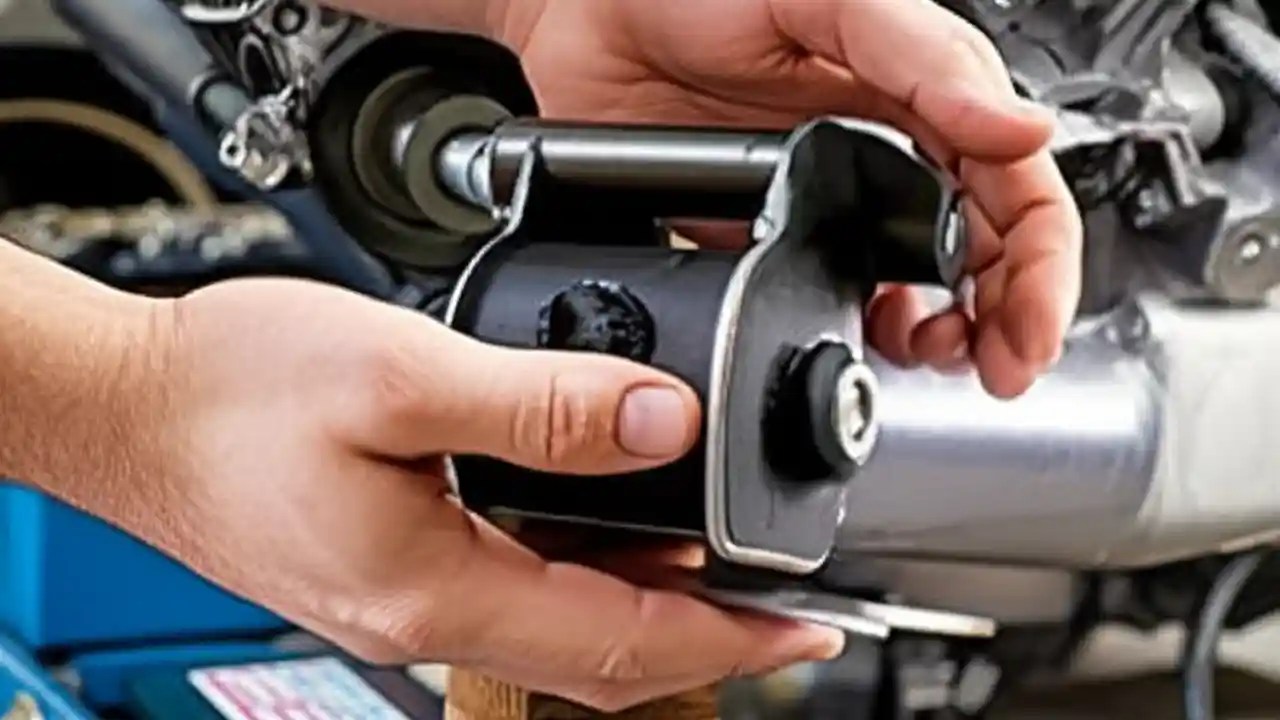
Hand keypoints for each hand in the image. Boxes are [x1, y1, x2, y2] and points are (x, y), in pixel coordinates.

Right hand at [96, 279, 840, 711]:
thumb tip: (660, 423)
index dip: (733, 641)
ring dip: (653, 606)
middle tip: (785, 605)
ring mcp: (408, 601)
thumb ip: (541, 404)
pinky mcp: (394, 570)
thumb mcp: (398, 374)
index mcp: (438, 587)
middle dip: (711, 638)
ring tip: (722, 564)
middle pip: (606, 656)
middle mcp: (428, 616)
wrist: (132, 408)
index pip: (625, 642)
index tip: (810, 631)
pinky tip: (614, 533)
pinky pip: (520, 593)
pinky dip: (587, 576)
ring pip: (566, 627)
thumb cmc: (231, 394)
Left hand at [476, 0, 1081, 397]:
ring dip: (950, 331)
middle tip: (999, 366)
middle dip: (1009, 314)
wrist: (585, 17)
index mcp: (923, 88)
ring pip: (926, 280)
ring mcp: (835, 194)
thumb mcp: (827, 1)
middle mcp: (890, 145)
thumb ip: (925, 57)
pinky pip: (842, 291)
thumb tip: (1018, 126)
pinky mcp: (775, 230)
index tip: (1029, 327)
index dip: (1040, 262)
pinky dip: (871, 328)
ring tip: (937, 356)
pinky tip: (872, 338)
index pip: (1017, 183)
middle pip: (987, 245)